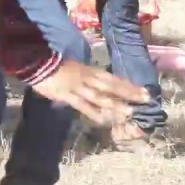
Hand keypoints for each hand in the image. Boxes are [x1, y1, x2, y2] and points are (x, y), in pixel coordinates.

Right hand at [31, 60, 149, 123]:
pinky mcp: (67, 95)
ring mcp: (78, 87)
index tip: (144, 91)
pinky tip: (103, 121)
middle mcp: (88, 78)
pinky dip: (93, 112)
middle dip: (128, 93)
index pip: (113, 79)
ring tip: (129, 111)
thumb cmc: (57, 67)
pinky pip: (82, 105)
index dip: (129, 85)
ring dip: (114, 104)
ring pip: (99, 96)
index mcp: (91, 71)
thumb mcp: (77, 69)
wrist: (38, 64)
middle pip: (111, 86)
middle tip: (145, 99)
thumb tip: (102, 87)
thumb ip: (89, 78)